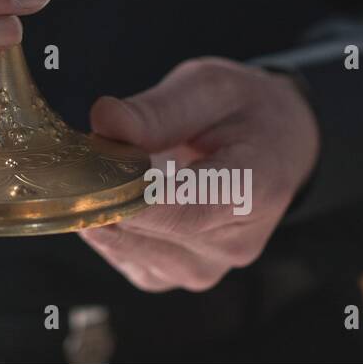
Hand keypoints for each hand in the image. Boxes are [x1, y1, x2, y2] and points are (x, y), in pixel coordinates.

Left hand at [81, 58, 319, 291]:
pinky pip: (123, 256)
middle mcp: (232, 243)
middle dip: (104, 190)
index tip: (91, 165)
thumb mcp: (212, 88)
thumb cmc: (244, 112)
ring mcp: (204, 267)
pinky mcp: (176, 275)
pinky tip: (116, 192)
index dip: (130, 192)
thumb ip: (158, 109)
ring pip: (126, 246)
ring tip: (107, 166)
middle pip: (147, 229)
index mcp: (254, 190)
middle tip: (85, 151)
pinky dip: (107, 223)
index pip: (184, 208)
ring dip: (102, 207)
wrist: (277, 146)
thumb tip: (104, 121)